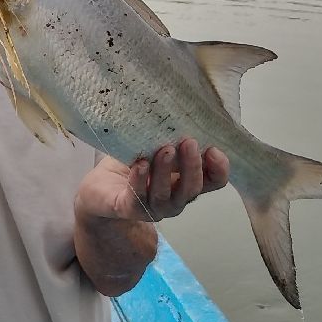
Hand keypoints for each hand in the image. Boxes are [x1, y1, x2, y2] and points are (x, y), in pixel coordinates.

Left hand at [78, 138, 229, 224]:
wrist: (100, 187)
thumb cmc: (134, 163)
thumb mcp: (158, 146)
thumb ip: (173, 139)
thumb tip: (184, 112)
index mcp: (186, 183)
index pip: (215, 181)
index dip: (220, 168)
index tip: (213, 149)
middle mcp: (175, 199)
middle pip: (192, 189)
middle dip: (192, 166)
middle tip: (188, 142)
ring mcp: (153, 208)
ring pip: (165, 196)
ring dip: (166, 172)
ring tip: (164, 150)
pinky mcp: (127, 208)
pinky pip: (137, 199)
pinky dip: (139, 181)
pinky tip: (139, 165)